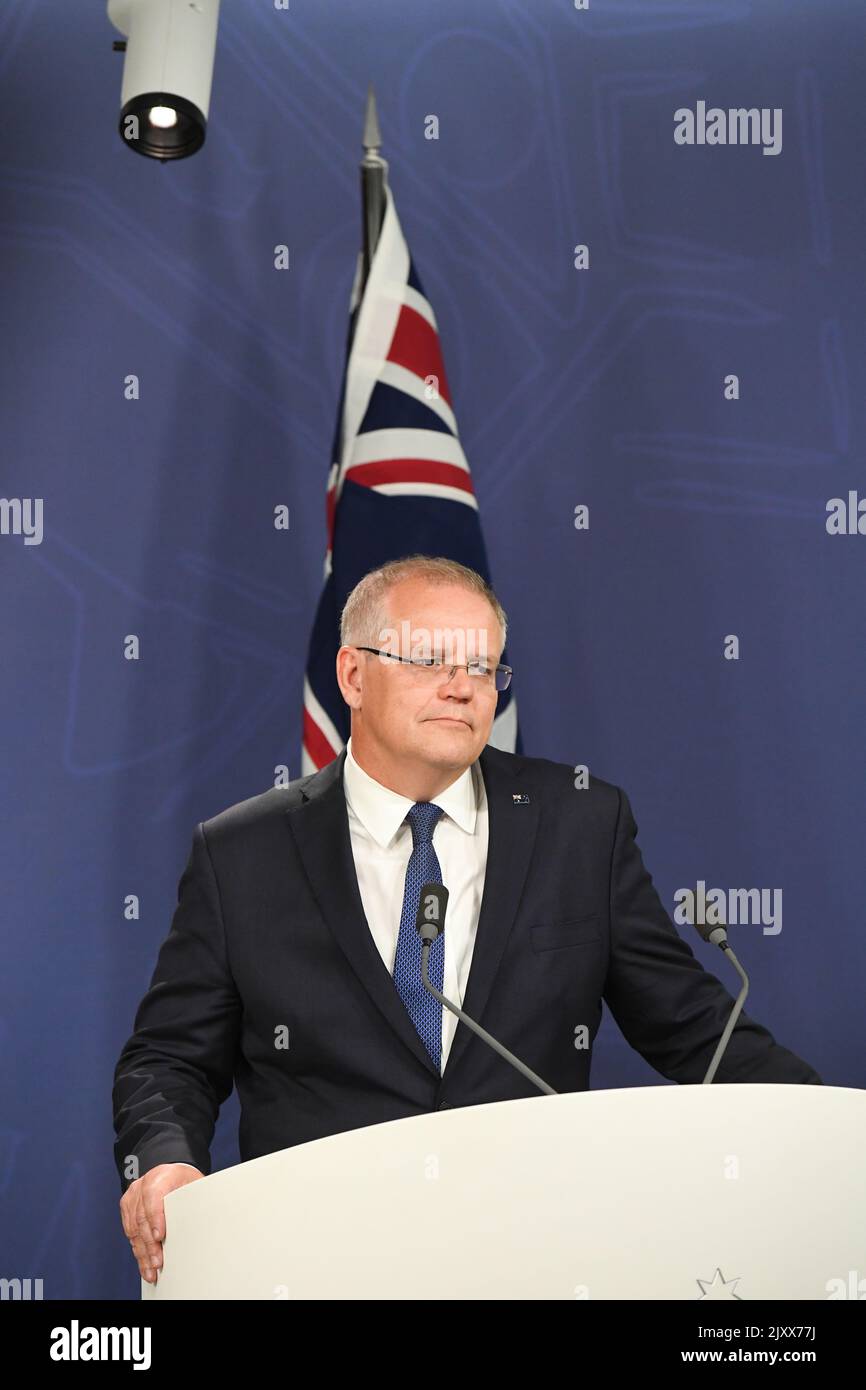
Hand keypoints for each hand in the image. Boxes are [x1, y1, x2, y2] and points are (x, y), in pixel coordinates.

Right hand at [119, 1164, 203, 1284]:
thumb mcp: (195, 1185)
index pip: (153, 1197)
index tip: (159, 1237)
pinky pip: (130, 1230)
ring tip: (150, 1270)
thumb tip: (203, 1223)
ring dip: (142, 1252)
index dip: (155, 1218)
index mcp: (161, 1176)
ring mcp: (132, 1195)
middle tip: (156, 1262)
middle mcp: (142, 1185)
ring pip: (134, 1228)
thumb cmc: (184, 1179)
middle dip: (149, 1244)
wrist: (171, 1171)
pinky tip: (143, 1261)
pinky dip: (137, 1248)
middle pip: (142, 1217)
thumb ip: (195, 1200)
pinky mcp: (127, 1206)